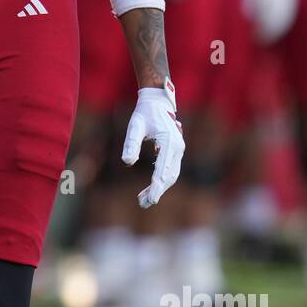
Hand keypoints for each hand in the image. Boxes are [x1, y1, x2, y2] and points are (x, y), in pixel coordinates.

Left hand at [122, 78, 184, 207]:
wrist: (157, 103)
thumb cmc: (144, 114)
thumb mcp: (134, 127)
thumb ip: (131, 144)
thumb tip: (127, 162)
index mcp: (169, 142)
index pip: (163, 170)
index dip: (156, 187)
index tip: (151, 200)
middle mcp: (178, 148)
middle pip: (169, 176)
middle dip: (156, 191)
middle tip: (142, 203)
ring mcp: (179, 150)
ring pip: (171, 175)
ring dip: (159, 188)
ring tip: (143, 199)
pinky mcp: (176, 152)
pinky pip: (170, 170)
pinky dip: (161, 181)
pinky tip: (150, 188)